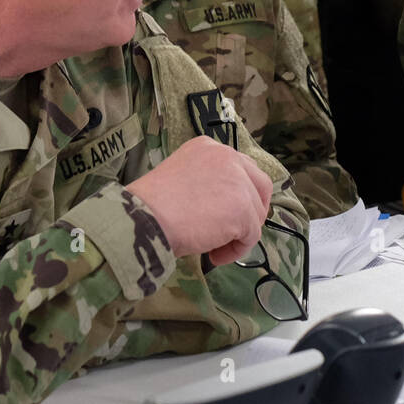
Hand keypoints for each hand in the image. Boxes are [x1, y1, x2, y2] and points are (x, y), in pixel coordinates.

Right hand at [126, 136, 270, 263]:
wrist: (143, 219)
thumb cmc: (152, 206)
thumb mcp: (182, 179)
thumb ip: (207, 183)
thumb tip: (225, 207)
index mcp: (209, 147)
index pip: (240, 168)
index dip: (238, 195)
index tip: (223, 215)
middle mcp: (227, 156)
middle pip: (259, 184)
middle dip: (252, 212)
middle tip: (234, 233)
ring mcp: (238, 180)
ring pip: (255, 214)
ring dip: (238, 235)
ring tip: (212, 249)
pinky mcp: (243, 207)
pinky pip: (251, 235)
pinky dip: (236, 250)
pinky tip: (214, 256)